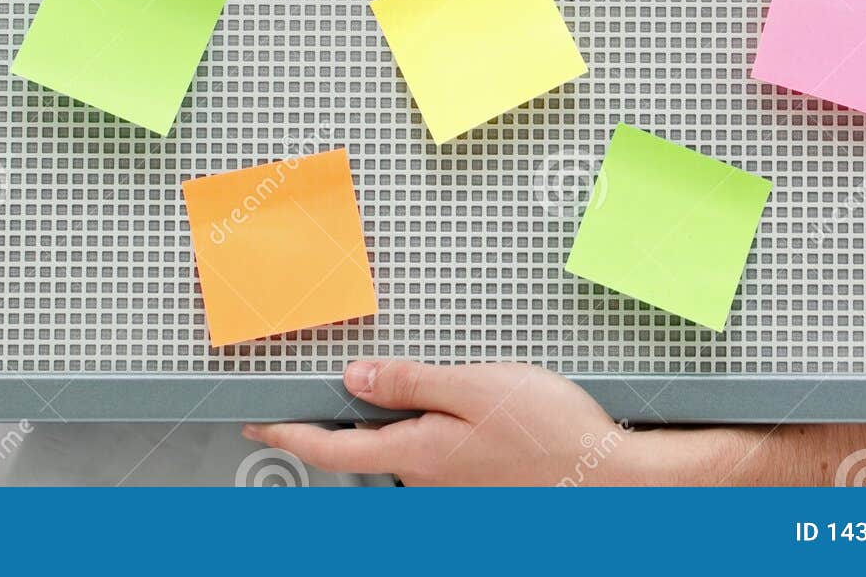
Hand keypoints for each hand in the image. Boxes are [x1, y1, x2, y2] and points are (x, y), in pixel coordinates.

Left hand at [241, 359, 646, 485]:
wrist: (608, 480)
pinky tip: (446, 413)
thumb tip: (354, 379)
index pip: (334, 447)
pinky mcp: (477, 485)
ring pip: (402, 451)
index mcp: (419, 451)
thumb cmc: (549, 430)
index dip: (291, 434)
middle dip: (342, 423)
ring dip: (388, 425)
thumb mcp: (475, 387)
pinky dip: (422, 432)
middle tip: (319, 397)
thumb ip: (411, 382)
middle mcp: (428, 478)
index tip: (257, 426)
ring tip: (387, 394)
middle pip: (366, 449)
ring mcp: (454, 486)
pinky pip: (432, 456)